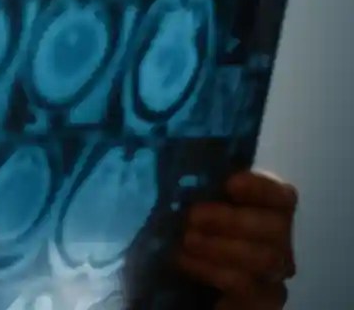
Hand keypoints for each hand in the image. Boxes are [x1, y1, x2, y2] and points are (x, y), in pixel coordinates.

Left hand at [177, 170, 297, 308]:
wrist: (180, 284)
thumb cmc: (183, 232)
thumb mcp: (186, 205)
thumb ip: (193, 188)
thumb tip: (177, 163)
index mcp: (266, 210)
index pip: (282, 196)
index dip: (261, 187)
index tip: (231, 183)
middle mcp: (278, 241)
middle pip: (276, 226)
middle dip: (231, 219)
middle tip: (193, 216)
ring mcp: (273, 273)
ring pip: (265, 257)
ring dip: (220, 246)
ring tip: (186, 240)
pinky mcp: (262, 300)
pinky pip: (247, 285)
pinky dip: (212, 270)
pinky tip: (185, 262)